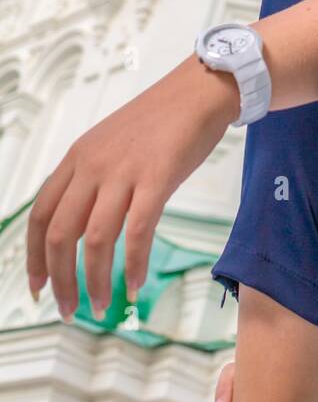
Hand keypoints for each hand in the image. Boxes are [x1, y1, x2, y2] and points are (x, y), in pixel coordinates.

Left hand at [26, 57, 237, 317]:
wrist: (199, 92)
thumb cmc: (161, 120)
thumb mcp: (111, 143)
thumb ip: (93, 177)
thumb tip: (82, 224)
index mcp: (77, 158)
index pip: (40, 214)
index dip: (34, 256)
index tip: (37, 287)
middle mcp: (92, 166)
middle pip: (61, 234)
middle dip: (61, 280)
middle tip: (70, 310)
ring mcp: (123, 171)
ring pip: (95, 239)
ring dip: (95, 281)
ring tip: (102, 307)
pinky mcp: (156, 178)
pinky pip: (137, 231)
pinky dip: (132, 265)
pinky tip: (134, 285)